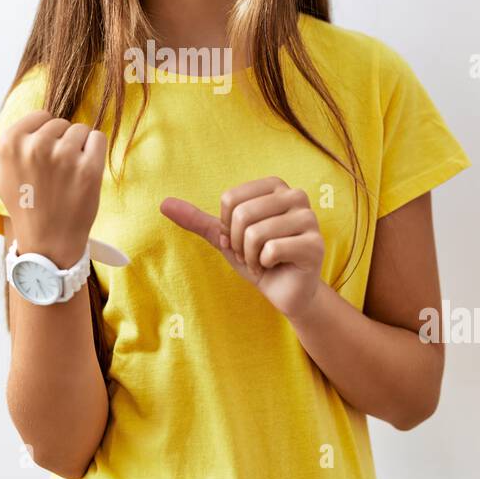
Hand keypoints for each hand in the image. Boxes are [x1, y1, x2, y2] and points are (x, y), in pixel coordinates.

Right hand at [0, 107, 106, 265]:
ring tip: (67, 176)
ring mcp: (64, 156)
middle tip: (53, 174)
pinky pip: (98, 139)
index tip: (38, 162)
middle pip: (62, 123)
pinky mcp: (88, 168)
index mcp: (12, 141)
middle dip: (61, 143)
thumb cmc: (21, 202)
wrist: (47, 240)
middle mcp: (36, 145)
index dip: (44, 137)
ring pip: (81, 130)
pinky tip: (83, 174)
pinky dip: (95, 153)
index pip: (42, 116)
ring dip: (79, 149)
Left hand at [159, 176, 325, 318]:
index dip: (227, 226)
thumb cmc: (257, 259)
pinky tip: (276, 268)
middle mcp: (295, 196)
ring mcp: (309, 219)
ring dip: (250, 256)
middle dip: (238, 243)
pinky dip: (264, 265)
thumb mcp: (224, 237)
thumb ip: (197, 220)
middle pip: (242, 214)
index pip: (230, 199)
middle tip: (252, 255)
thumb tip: (163, 203)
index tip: (241, 240)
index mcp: (274, 186)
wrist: (285, 292)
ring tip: (264, 262)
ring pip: (256, 233)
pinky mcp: (315, 244)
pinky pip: (272, 249)